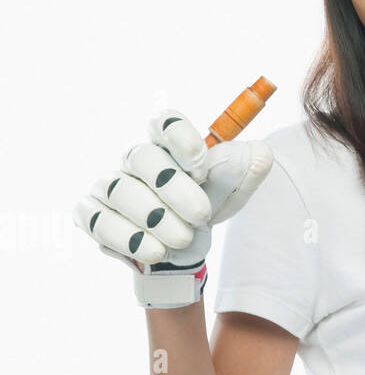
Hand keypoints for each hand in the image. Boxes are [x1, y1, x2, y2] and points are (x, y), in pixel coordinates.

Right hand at [73, 106, 273, 308]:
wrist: (185, 250)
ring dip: (154, 218)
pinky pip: (98, 220)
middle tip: (201, 215)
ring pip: (120, 190)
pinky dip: (127, 238)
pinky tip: (154, 251)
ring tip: (183, 240)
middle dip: (174, 188)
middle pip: (143, 158)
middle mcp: (136, 161)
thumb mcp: (233, 190)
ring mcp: (110, 186)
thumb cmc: (205, 208)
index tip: (201, 163)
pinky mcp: (92, 214)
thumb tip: (261, 152)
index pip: (166, 123)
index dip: (180, 136)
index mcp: (169, 146)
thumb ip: (248, 169)